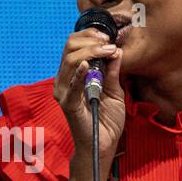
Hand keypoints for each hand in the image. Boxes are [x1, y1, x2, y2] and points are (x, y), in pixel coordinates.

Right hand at [54, 26, 124, 164]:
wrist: (104, 144)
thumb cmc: (106, 119)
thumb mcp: (114, 90)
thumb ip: (113, 71)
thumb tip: (117, 50)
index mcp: (74, 75)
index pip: (74, 45)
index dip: (90, 36)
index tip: (109, 36)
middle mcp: (65, 80)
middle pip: (70, 48)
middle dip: (90, 40)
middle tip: (109, 41)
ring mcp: (64, 92)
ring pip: (70, 60)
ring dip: (90, 51)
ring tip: (107, 50)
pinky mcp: (68, 104)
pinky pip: (70, 85)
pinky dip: (78, 73)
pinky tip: (88, 64)